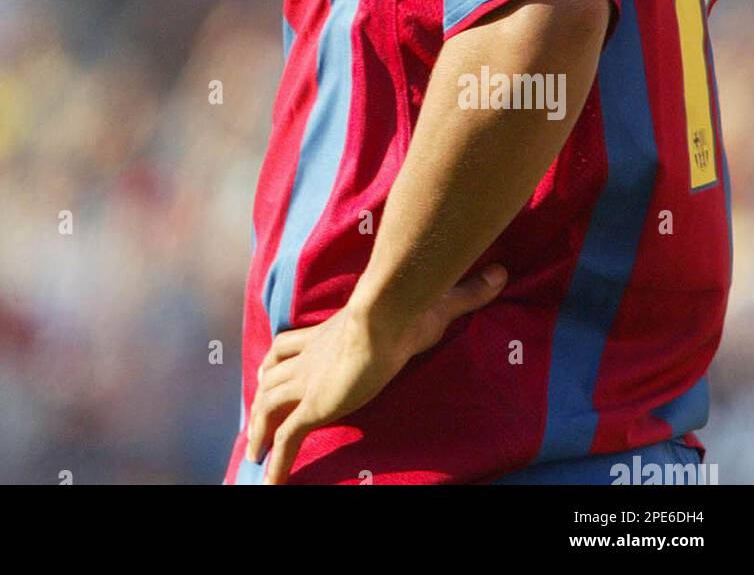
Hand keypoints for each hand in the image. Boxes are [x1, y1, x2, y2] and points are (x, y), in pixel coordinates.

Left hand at [248, 263, 506, 484]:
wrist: (389, 313)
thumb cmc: (409, 306)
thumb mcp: (439, 303)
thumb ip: (466, 292)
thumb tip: (500, 273)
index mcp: (330, 334)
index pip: (291, 343)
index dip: (280, 358)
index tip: (272, 370)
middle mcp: (312, 357)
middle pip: (272, 372)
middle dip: (262, 393)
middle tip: (258, 413)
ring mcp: (310, 381)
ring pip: (270, 403)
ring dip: (260, 426)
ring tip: (255, 452)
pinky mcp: (316, 406)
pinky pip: (288, 438)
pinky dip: (276, 462)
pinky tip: (269, 481)